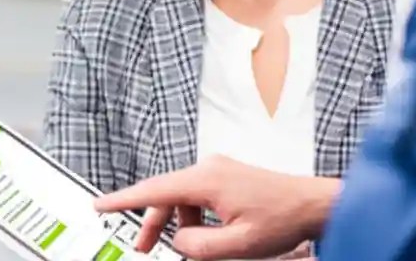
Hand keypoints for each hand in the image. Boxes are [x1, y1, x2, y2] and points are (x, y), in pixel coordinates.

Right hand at [92, 155, 339, 260]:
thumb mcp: (237, 246)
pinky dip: (195, 218)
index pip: (154, 190)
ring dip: (178, 224)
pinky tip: (206, 238)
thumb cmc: (283, 219)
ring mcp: (218, 170)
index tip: (100, 205)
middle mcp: (208, 168)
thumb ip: (198, 246)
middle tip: (141, 248)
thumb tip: (177, 241)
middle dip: (152, 223)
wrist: (315, 204)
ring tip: (184, 249)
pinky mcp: (227, 177)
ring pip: (182, 198)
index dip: (124, 200)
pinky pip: (198, 197)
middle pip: (166, 195)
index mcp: (206, 180)